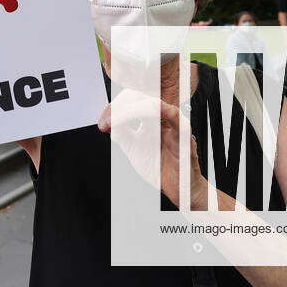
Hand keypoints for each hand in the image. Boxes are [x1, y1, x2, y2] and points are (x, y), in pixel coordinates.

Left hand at [97, 89, 206, 208]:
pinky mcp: (184, 132)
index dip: (115, 107)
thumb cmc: (160, 167)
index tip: (103, 124)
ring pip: (152, 103)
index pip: (132, 100)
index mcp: (151, 118)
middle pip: (139, 97)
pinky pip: (172, 114)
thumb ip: (122, 133)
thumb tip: (108, 122)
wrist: (177, 188)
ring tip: (115, 122)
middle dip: (119, 107)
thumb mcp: (133, 148)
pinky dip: (153, 110)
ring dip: (129, 110)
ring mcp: (173, 122)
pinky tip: (135, 116)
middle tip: (106, 123)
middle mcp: (162, 116)